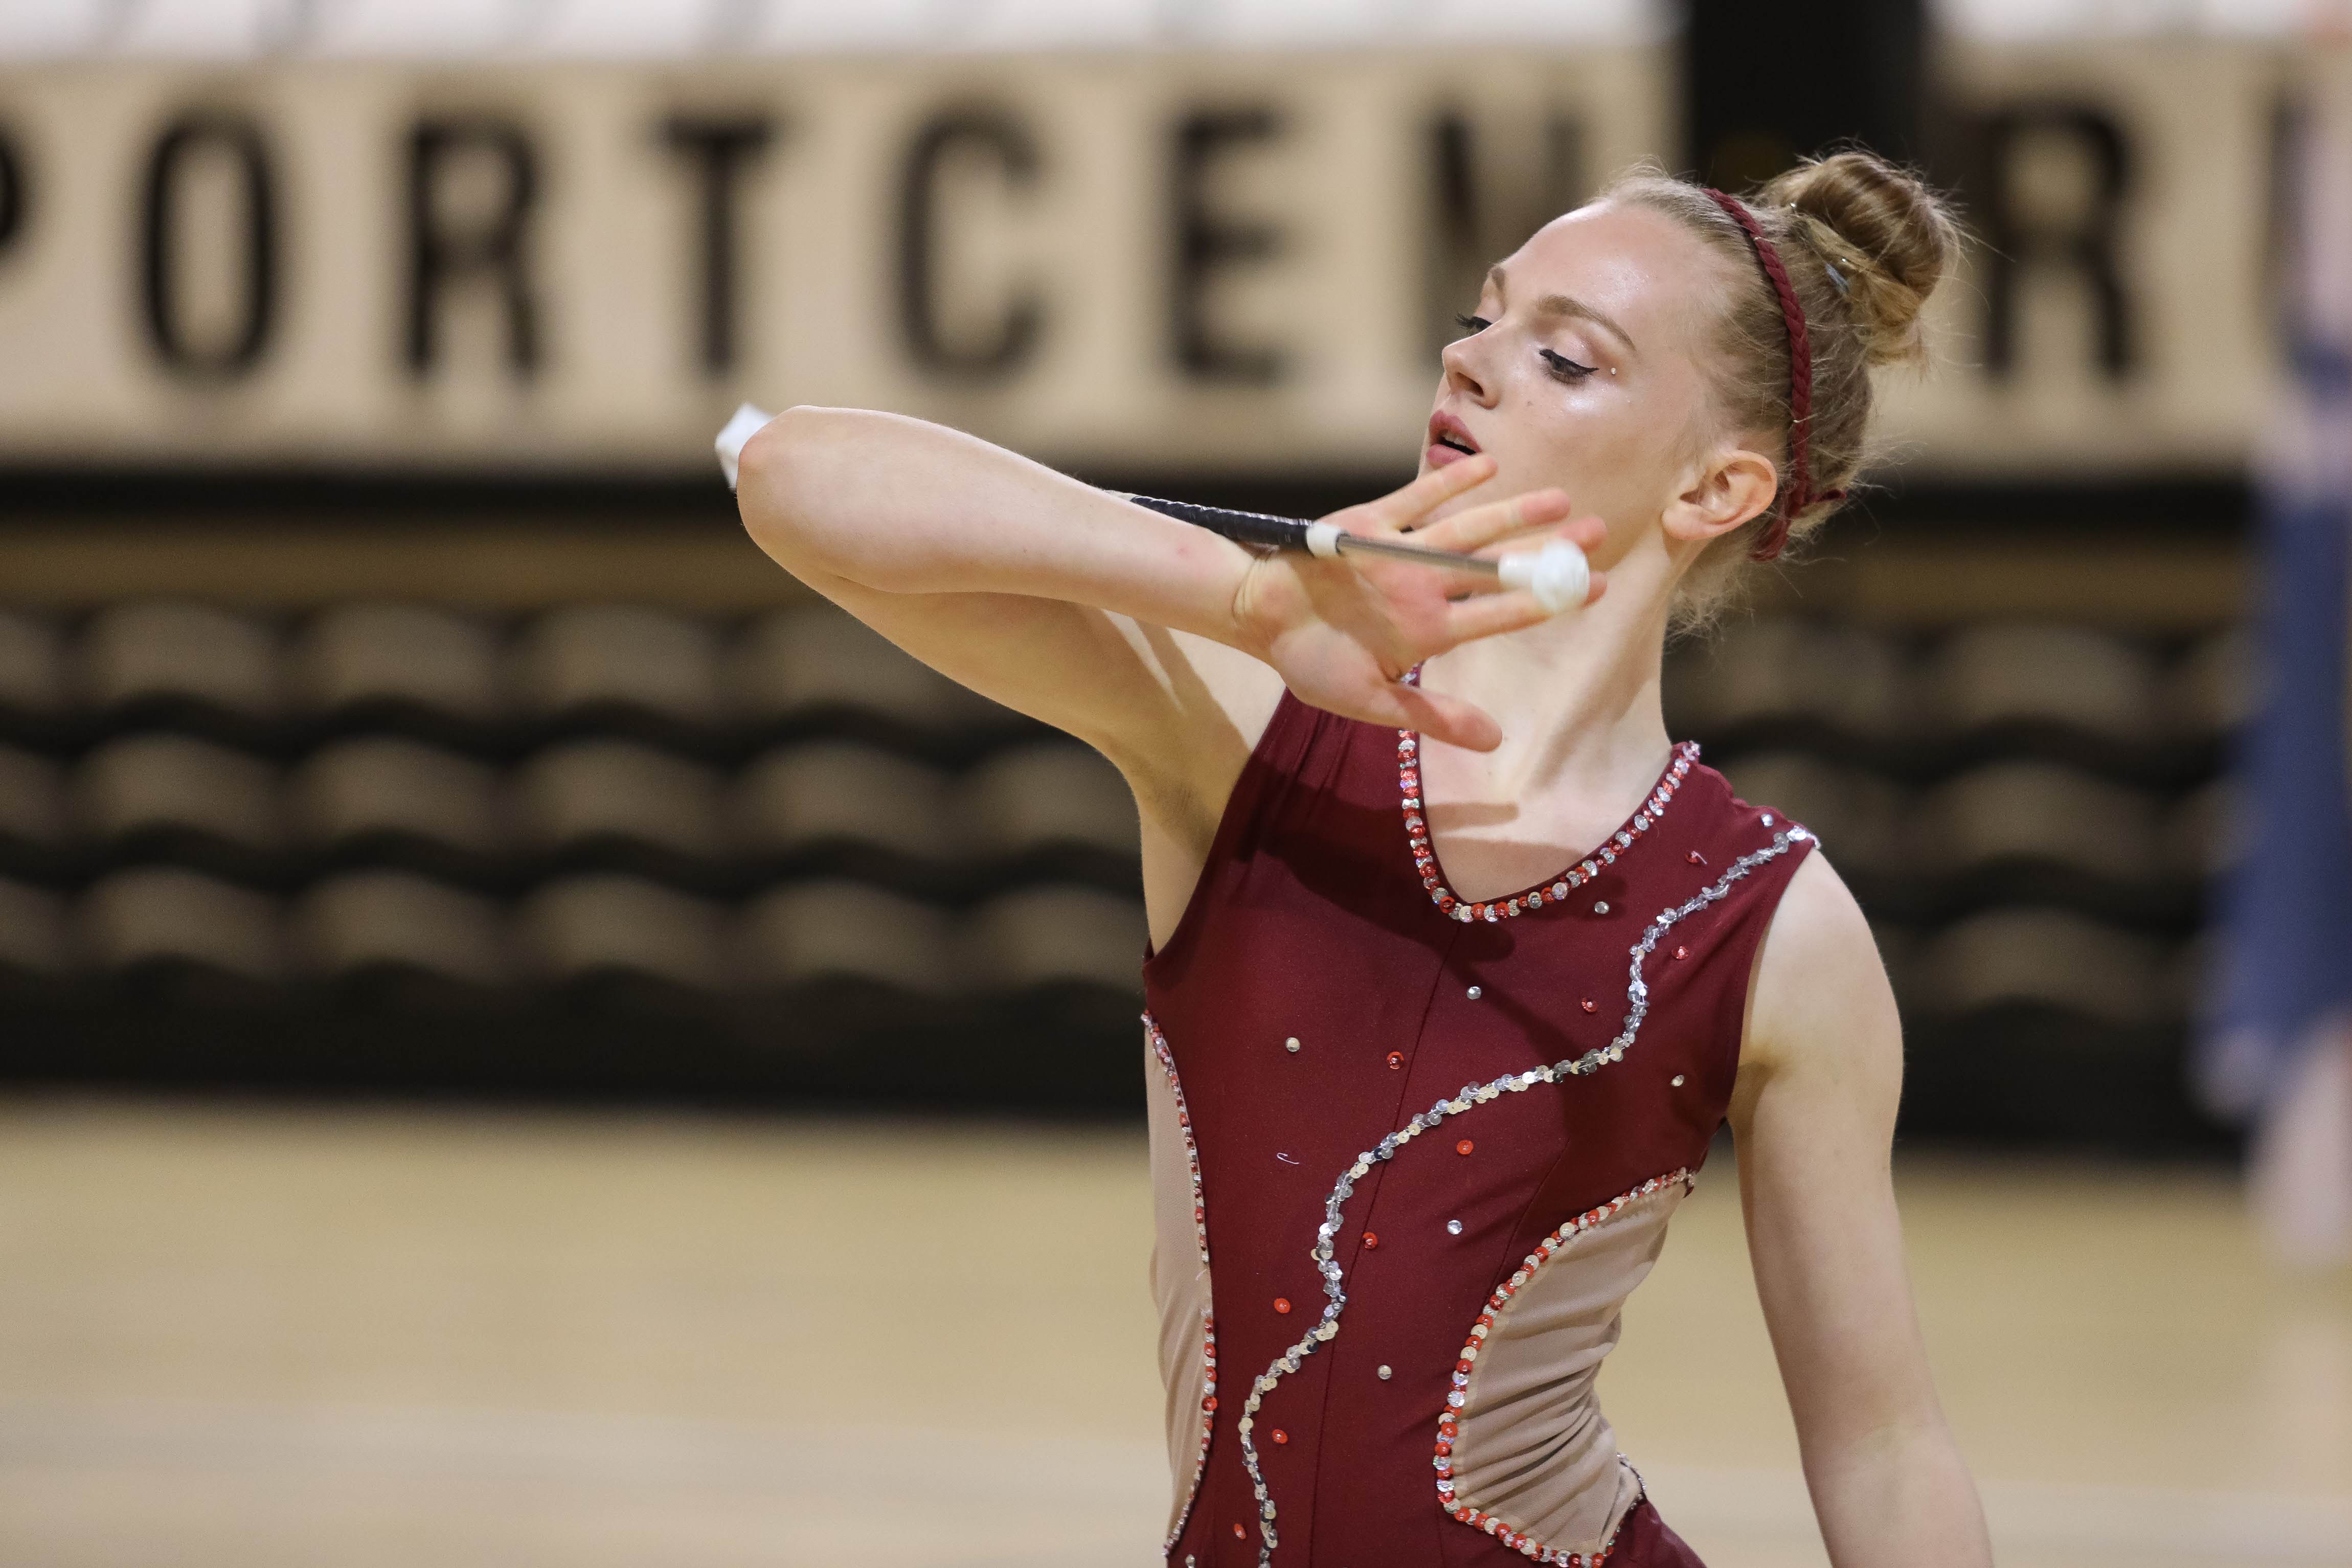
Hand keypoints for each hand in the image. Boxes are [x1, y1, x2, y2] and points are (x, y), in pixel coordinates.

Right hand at [1230, 454, 1607, 750]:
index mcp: (1429, 631)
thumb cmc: (1312, 663)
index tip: (1598, 587)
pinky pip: (1416, 501)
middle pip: (1497, 567)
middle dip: (1547, 549)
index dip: (1550, 601)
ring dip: (1511, 513)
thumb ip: (1432, 716)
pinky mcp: (1368, 526)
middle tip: (1600, 531)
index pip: (1503, 614)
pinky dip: (1449, 484)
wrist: (1260, 620)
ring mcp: (1399, 556)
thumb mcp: (1370, 702)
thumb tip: (1496, 743)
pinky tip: (1488, 467)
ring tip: (1559, 497)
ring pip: (1466, 530)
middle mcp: (1423, 589)